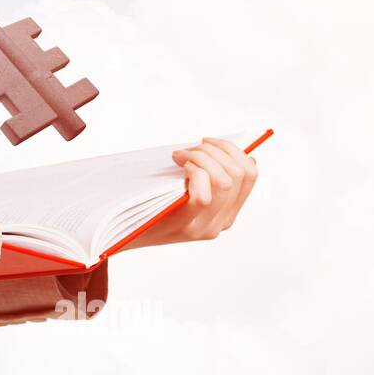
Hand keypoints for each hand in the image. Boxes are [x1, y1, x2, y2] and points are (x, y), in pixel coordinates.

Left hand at [130, 137, 258, 248]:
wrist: (124, 233)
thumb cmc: (153, 203)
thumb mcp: (187, 190)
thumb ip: (210, 177)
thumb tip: (239, 154)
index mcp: (227, 212)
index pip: (250, 174)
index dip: (232, 149)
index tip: (208, 141)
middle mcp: (221, 222)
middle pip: (238, 174)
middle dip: (214, 150)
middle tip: (188, 148)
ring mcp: (204, 226)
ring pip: (224, 181)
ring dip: (202, 157)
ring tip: (180, 156)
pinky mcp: (186, 226)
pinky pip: (203, 196)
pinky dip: (195, 171)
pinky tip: (179, 167)